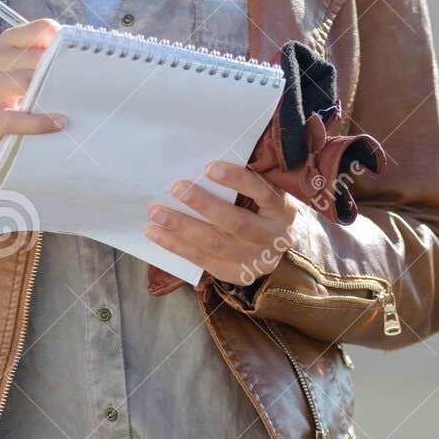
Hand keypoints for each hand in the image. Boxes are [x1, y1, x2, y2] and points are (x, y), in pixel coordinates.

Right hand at [0, 17, 65, 156]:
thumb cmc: (14, 92)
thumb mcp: (25, 67)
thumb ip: (46, 57)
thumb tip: (81, 58)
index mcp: (7, 42)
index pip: (42, 29)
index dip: (63, 41)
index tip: (75, 55)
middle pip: (36, 56)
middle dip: (58, 69)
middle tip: (78, 83)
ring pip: (25, 82)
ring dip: (49, 94)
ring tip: (68, 104)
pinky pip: (19, 119)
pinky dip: (42, 122)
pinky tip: (59, 123)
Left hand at [144, 160, 303, 287]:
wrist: (274, 250)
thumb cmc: (262, 210)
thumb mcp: (266, 195)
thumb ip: (247, 183)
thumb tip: (203, 164)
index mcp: (283, 211)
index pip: (262, 193)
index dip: (237, 180)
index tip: (209, 167)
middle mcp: (272, 238)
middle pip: (236, 223)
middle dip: (203, 205)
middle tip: (176, 187)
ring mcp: (254, 260)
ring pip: (214, 243)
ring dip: (181, 227)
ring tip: (156, 212)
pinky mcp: (234, 274)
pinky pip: (201, 259)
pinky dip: (175, 245)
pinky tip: (155, 233)